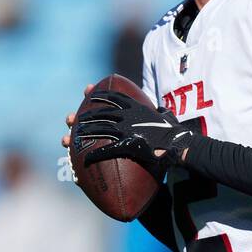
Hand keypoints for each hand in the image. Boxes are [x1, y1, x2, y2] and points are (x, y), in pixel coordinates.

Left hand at [74, 88, 194, 173]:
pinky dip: (96, 154)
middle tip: (74, 118)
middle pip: (102, 113)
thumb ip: (161, 113)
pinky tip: (86, 157)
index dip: (100, 95)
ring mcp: (127, 129)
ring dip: (85, 132)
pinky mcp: (127, 144)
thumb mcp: (167, 117)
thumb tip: (162, 111)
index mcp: (136, 108)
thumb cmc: (174, 131)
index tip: (89, 94)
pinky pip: (107, 149)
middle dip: (86, 115)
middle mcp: (128, 116)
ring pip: (100, 129)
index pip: (115, 97)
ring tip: (73, 135)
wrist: (177, 142)